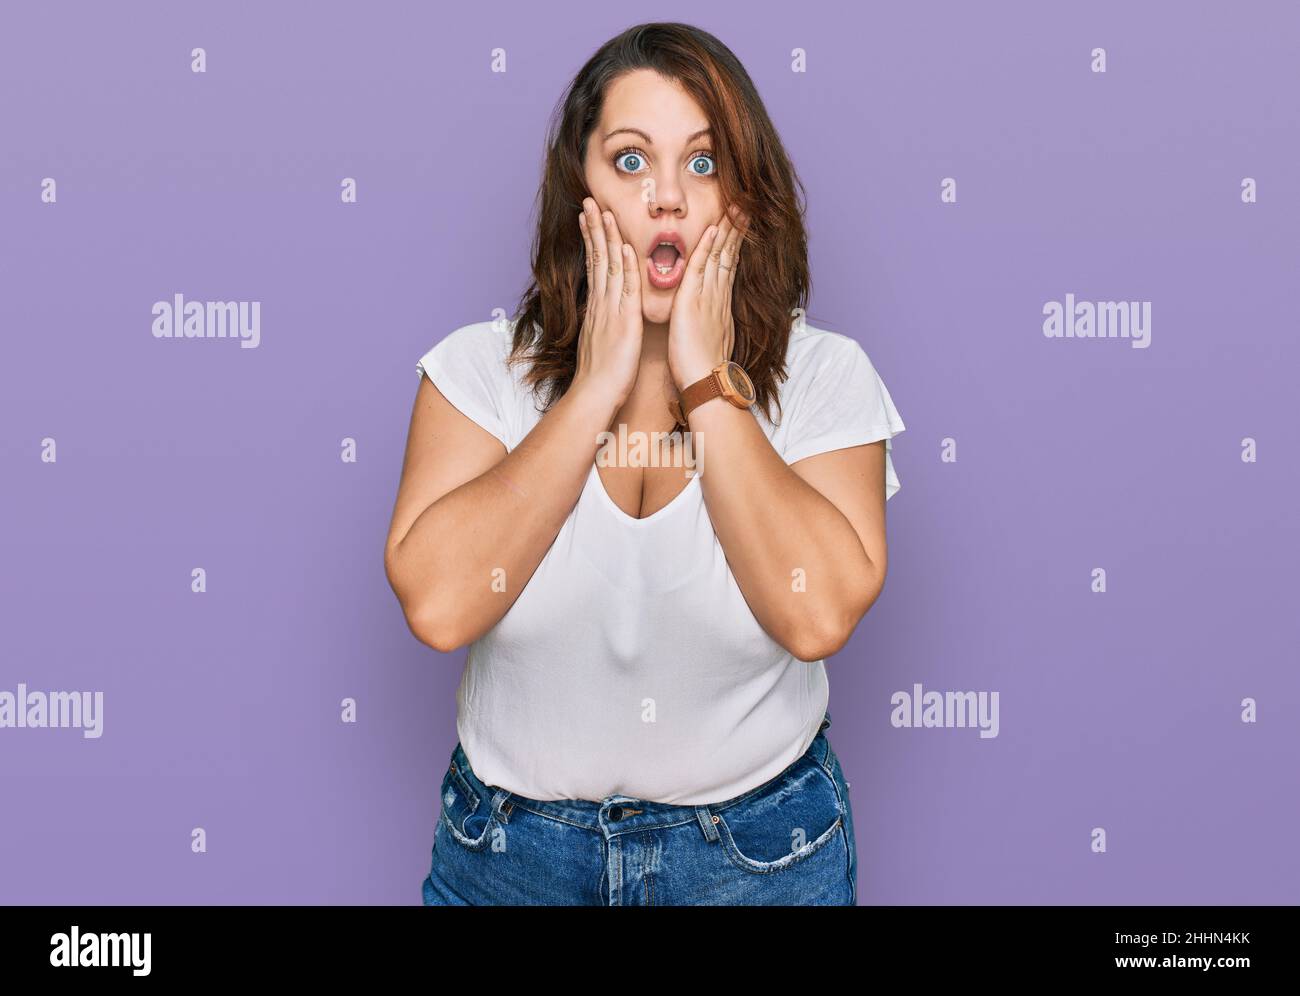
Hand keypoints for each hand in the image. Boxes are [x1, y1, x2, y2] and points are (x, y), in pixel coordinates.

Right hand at [570, 197, 642, 412]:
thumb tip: (603, 317)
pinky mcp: (623, 322)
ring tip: (601, 210)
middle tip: (588, 201)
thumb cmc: (600, 377)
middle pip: (597, 258)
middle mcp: (601, 304)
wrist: (594, 396)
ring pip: (608, 267)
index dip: (592, 240)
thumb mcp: (600, 343)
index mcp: (598, 308)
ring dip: (606, 237)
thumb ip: (603, 325)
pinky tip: (624, 246)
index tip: (589, 218)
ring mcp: (610, 311)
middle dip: (593, 228)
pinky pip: (625, 290)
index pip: (594, 266)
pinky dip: (625, 266)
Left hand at [667, 203, 750, 392]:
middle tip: (744, 205)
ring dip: (726, 230)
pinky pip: (700, 269)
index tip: (739, 224)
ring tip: (735, 207)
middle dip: (737, 229)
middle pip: (729, 255)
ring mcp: (708, 298)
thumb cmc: (703, 369)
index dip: (733, 244)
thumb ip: (712, 324)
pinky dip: (707, 248)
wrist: (706, 384)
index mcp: (720, 304)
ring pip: (719, 256)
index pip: (728, 265)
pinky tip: (713, 229)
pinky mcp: (692, 303)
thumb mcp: (712, 340)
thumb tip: (711, 320)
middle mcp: (717, 297)